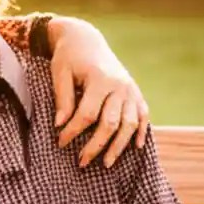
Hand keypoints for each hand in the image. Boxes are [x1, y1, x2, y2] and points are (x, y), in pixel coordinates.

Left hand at [47, 17, 149, 167]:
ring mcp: (130, 89)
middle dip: (96, 145)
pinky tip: (136, 147)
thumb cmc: (68, 57)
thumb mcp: (60, 73)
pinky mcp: (135, 92)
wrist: (85, 39)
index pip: (87, 114)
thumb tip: (60, 125)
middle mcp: (119, 86)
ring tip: (107, 163)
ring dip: (119, 146)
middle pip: (110, 123)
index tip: (60, 143)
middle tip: (82, 162)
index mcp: (100, 80)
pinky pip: (143, 115)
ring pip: (129, 123)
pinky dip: (141, 131)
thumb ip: (63, 99)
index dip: (73, 132)